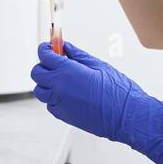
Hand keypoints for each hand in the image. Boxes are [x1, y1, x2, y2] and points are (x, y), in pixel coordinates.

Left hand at [30, 39, 162, 163]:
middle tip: (56, 63)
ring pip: (40, 90)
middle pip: (37, 73)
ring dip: (46, 83)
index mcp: (67, 71)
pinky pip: (50, 104)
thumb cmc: (117, 91)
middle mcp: (58, 87)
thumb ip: (78, 55)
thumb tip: (66, 47)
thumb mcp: (98, 65)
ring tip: (62, 80)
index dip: (45, 48)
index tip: (49, 47)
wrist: (126, 117)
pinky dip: (53, 98)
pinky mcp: (63, 116)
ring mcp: (59, 103)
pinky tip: (68, 94)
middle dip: (44, 65)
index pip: (44, 55)